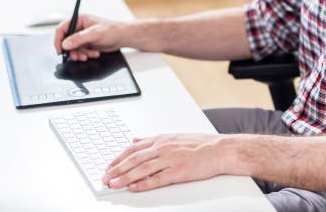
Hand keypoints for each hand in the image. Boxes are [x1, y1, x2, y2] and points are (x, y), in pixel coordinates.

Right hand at [53, 14, 130, 60]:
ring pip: (73, 48)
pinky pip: (80, 52)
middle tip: (77, 56)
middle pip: (66, 41)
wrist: (123, 37)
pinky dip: (86, 54)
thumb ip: (78, 39)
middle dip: (72, 50)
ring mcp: (83, 36)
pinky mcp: (87, 44)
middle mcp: (79, 28)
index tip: (60, 50)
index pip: (62, 29)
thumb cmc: (112, 30)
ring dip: (80, 54)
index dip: (58, 40)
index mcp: (79, 19)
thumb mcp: (94, 34)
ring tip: (88, 55)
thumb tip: (65, 44)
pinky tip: (94, 53)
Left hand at [102, 133, 228, 191]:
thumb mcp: (172, 136)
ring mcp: (170, 159)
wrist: (219, 150)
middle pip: (134, 159)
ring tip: (114, 184)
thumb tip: (134, 139)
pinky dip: (144, 184)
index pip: (133, 149)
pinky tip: (134, 188)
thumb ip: (151, 139)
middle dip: (117, 169)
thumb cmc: (199, 144)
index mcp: (161, 139)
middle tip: (105, 178)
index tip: (109, 167)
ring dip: (125, 177)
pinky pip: (158, 179)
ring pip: (142, 169)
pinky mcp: (179, 171)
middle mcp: (163, 148)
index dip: (119, 159)